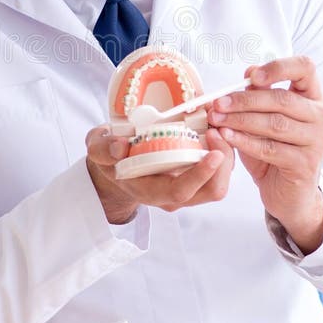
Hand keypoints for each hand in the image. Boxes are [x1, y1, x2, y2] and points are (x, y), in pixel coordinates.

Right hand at [86, 126, 234, 223]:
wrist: (114, 164)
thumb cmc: (108, 156)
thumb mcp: (96, 148)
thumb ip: (102, 148)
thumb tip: (119, 147)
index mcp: (149, 190)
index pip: (181, 191)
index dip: (200, 175)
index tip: (214, 153)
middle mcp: (172, 195)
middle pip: (211, 190)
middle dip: (223, 163)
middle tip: (218, 131)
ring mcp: (186, 187)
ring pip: (219, 182)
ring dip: (226, 156)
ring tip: (218, 127)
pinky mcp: (194, 176)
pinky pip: (218, 170)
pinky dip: (223, 151)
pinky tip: (215, 130)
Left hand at [207, 56, 322, 253]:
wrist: (288, 193)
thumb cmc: (275, 149)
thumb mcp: (264, 118)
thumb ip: (259, 95)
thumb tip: (248, 73)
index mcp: (314, 97)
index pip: (305, 68)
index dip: (279, 67)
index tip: (252, 76)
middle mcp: (322, 117)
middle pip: (283, 99)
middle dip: (245, 100)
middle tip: (218, 103)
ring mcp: (317, 141)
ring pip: (275, 124)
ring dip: (241, 120)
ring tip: (217, 119)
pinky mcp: (306, 164)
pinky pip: (270, 148)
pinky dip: (245, 141)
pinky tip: (226, 136)